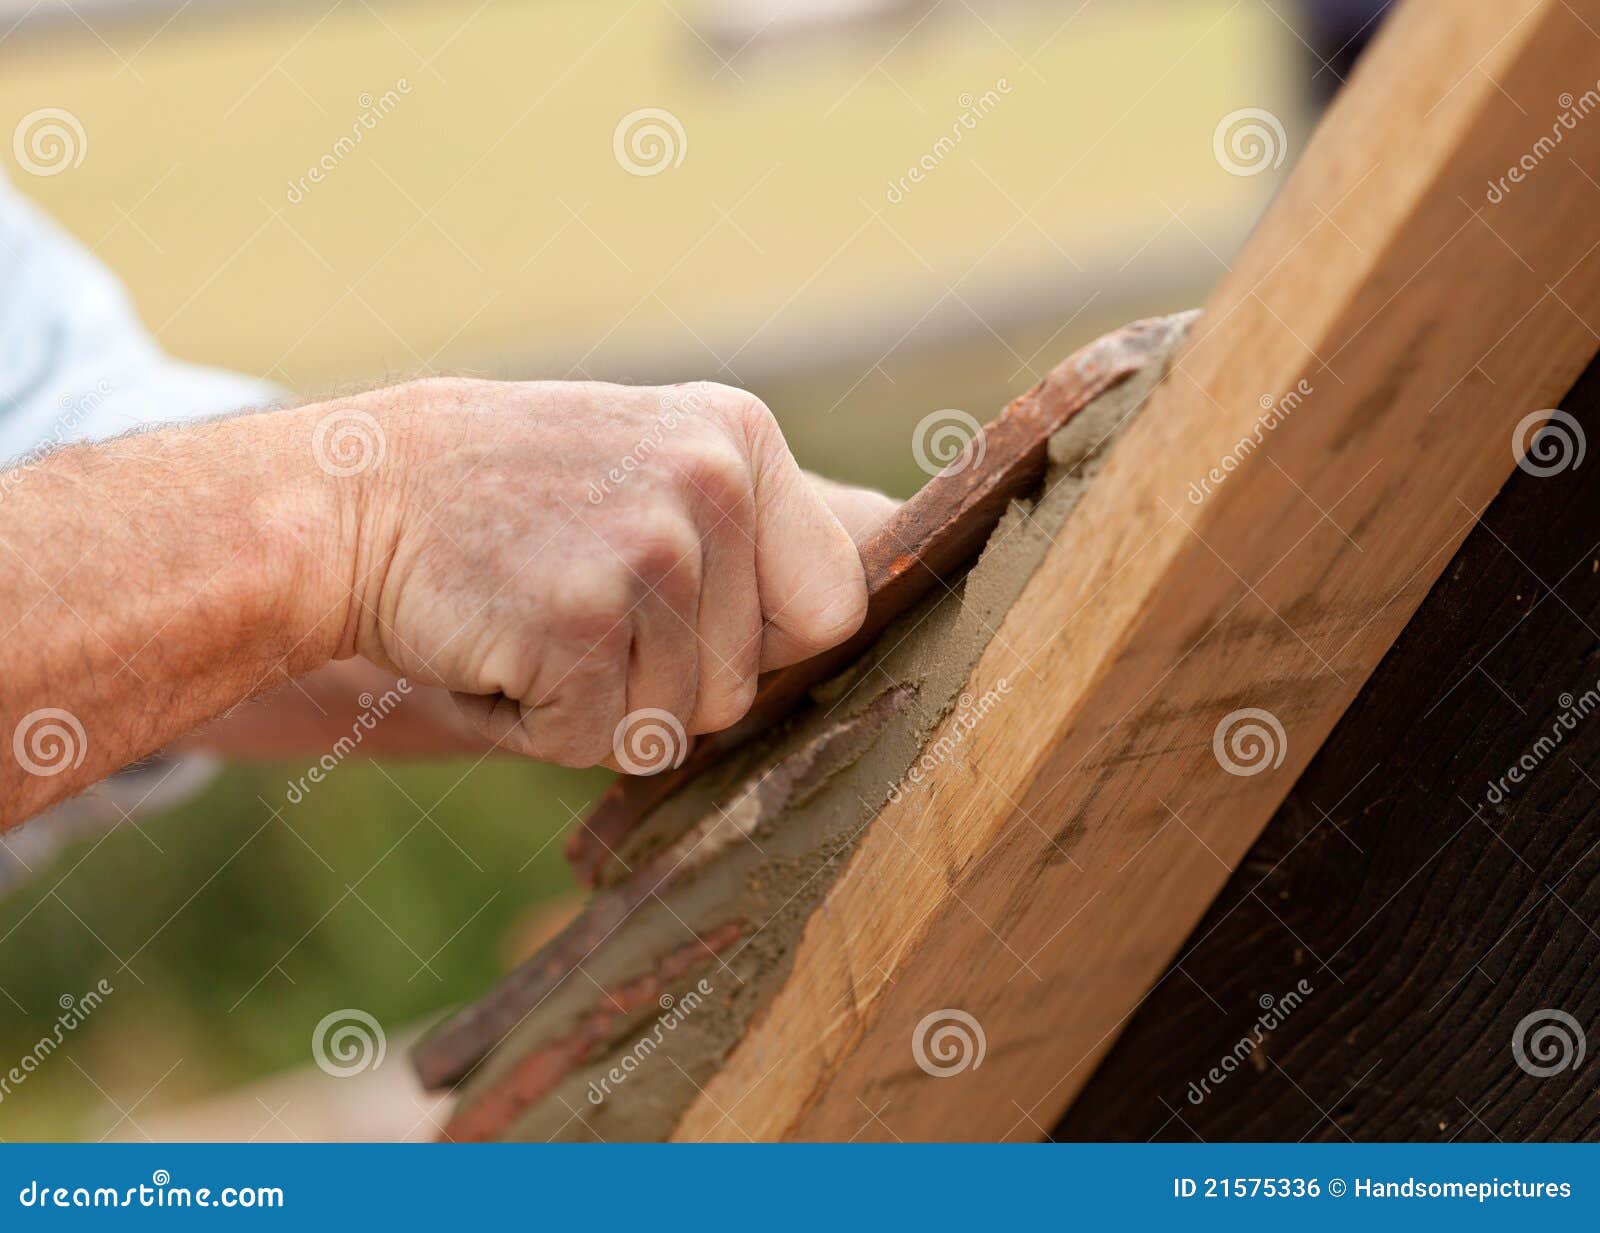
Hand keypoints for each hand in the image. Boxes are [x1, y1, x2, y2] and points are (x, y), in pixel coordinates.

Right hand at [324, 379, 876, 767]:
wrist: (350, 497)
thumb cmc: (511, 498)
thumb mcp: (650, 463)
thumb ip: (757, 527)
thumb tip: (890, 567)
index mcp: (741, 439)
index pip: (835, 606)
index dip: (761, 643)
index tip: (681, 617)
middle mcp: (711, 484)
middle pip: (747, 683)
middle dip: (663, 680)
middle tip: (572, 597)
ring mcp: (648, 550)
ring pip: (677, 723)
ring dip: (597, 702)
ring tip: (533, 609)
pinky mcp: (581, 622)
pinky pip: (598, 741)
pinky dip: (538, 722)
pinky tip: (496, 640)